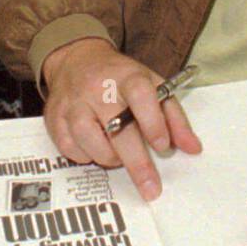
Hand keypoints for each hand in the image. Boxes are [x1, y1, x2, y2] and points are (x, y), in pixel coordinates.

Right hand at [42, 38, 200, 200]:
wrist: (77, 58)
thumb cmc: (120, 78)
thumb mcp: (153, 86)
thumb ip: (174, 117)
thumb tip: (192, 148)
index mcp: (127, 76)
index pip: (140, 95)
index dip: (153, 122)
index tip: (163, 146)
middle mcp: (98, 88)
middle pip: (116, 126)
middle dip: (136, 162)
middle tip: (150, 187)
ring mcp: (73, 102)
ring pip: (87, 138)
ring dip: (107, 157)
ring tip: (118, 158)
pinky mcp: (54, 116)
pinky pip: (68, 146)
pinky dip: (84, 156)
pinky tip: (95, 150)